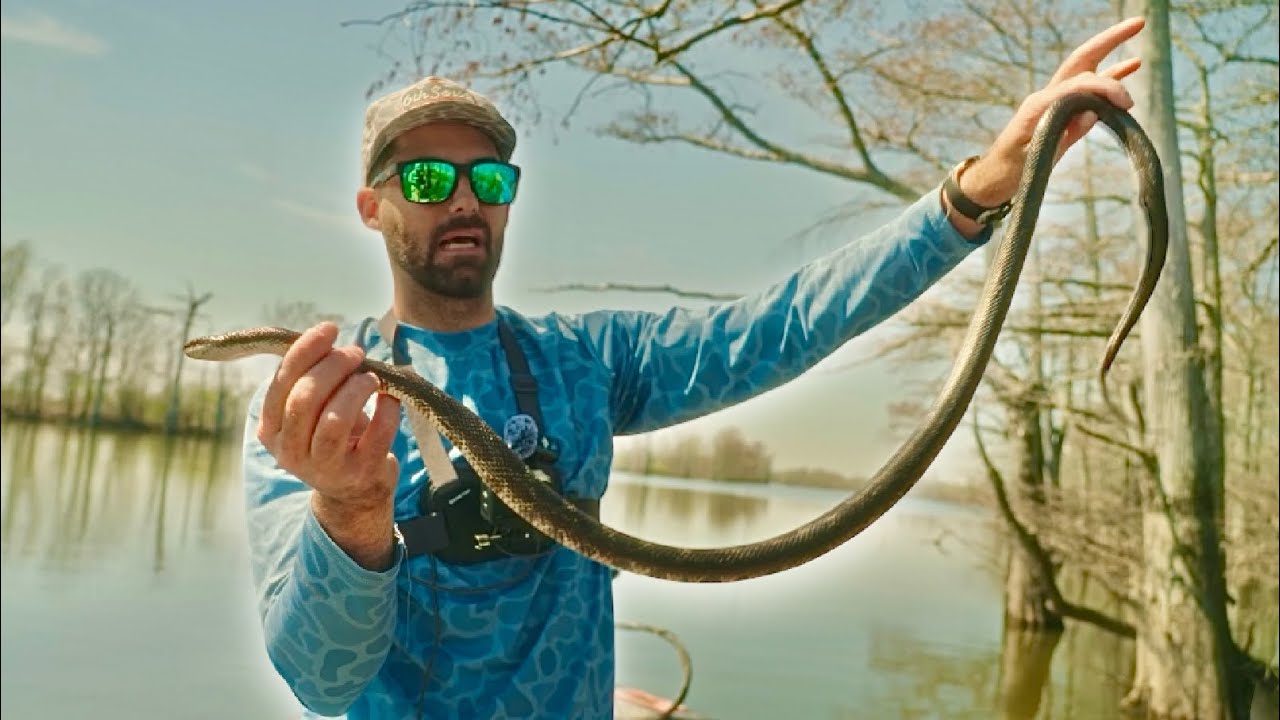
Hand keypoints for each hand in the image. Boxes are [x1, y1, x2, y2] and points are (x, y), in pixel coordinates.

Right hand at [257, 322, 401, 566]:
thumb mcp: (311, 412)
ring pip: (335, 419)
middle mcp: (290, 452)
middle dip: (333, 366)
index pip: (282, 382)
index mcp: (271, 430)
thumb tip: (326, 334)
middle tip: (356, 353)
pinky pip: (376, 434)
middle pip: (305, 398)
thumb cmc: (332, 436)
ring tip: (371, 378)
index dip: (306, 350)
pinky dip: (388, 409)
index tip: (330, 328)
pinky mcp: (359, 474)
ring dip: (356, 388)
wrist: (353, 492)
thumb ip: (309, 378)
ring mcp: (324, 468)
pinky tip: (391, 397)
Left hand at [959, 16, 1145, 209]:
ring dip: (1112, 51)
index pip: (1077, 84)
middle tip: (1137, 23)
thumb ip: (1060, 138)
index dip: (1105, 88)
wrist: (994, 179)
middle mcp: (1046, 97)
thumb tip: (1092, 115)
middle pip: (1081, 60)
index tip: (1126, 104)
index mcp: (1037, 105)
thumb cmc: (1009, 171)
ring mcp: (1055, 102)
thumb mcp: (1032, 160)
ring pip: (1087, 70)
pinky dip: (1110, 76)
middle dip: (1108, 40)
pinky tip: (1132, 65)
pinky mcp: (1063, 112)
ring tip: (1137, 31)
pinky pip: (1090, 90)